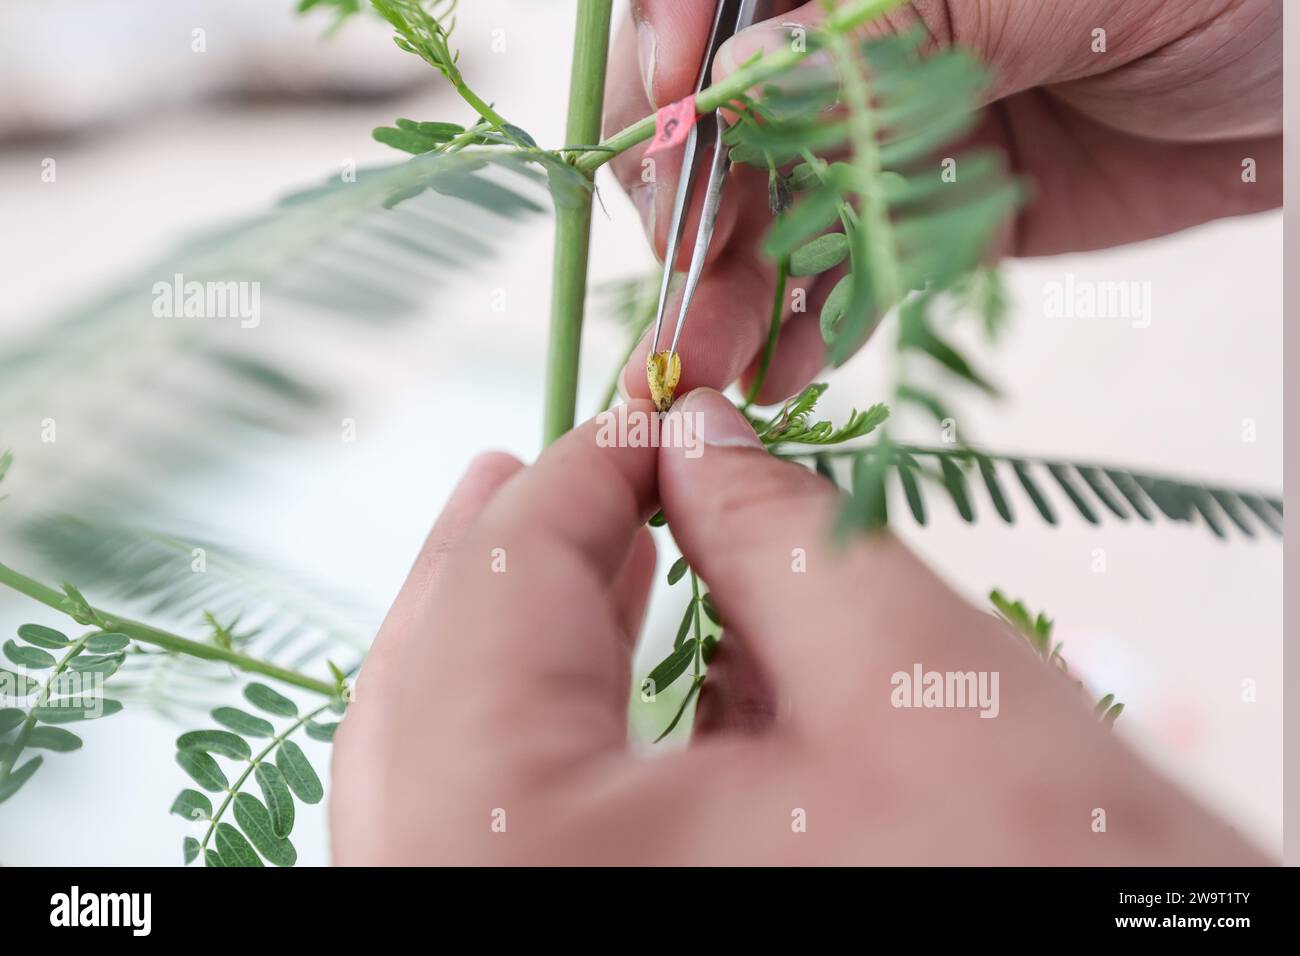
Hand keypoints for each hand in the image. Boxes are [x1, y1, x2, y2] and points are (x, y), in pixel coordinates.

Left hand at [331, 389, 1264, 863]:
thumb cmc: (1036, 896)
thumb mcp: (909, 686)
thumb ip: (778, 530)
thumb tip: (698, 438)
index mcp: (511, 845)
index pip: (504, 593)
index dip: (585, 474)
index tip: (653, 414)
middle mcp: (462, 912)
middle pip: (429, 690)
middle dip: (506, 558)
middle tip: (544, 467)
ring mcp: (496, 940)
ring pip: (448, 770)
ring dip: (513, 645)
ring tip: (569, 549)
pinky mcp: (553, 949)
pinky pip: (506, 837)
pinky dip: (548, 738)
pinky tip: (614, 674)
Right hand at [604, 0, 1281, 405]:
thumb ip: (873, 26)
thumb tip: (721, 84)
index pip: (711, 2)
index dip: (666, 57)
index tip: (669, 124)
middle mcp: (861, 37)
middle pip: (727, 123)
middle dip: (694, 209)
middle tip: (685, 299)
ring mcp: (898, 131)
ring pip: (780, 208)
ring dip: (737, 286)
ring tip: (718, 359)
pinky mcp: (943, 214)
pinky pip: (856, 270)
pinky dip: (816, 319)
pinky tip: (790, 363)